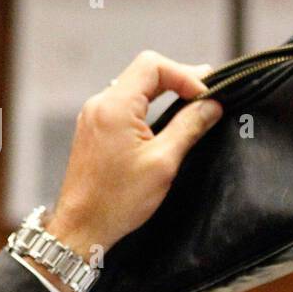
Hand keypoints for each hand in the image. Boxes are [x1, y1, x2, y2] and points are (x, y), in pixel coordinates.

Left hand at [45, 52, 221, 259]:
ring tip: (191, 104)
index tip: (205, 96)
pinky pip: (123, 105)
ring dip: (163, 92)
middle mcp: (99, 105)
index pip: (153, 65)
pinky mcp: (93, 130)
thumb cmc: (117, 200)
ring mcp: (93, 116)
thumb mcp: (163, 162)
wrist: (82, 226)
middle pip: (143, 73)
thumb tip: (211, 105)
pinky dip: (147, 105)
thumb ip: (189, 127)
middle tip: (206, 94)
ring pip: (134, 87)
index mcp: (114, 106)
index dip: (184, 74)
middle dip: (177, 79)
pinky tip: (166, 119)